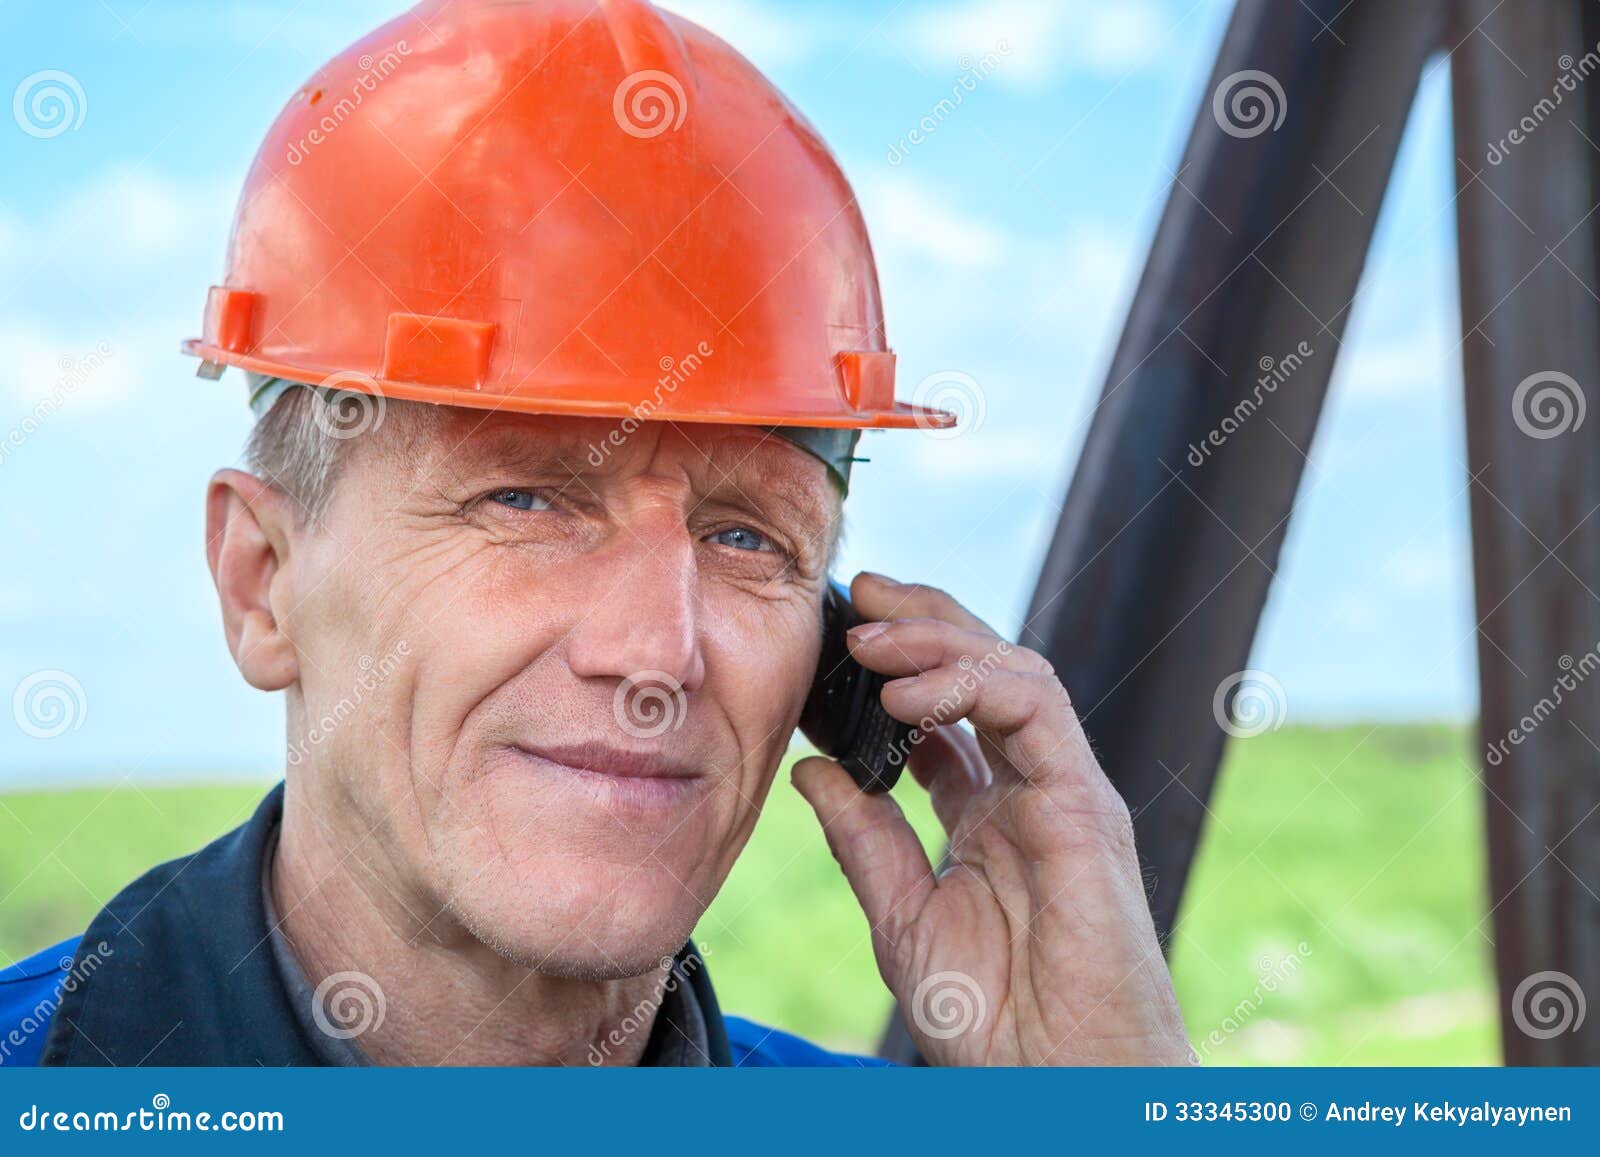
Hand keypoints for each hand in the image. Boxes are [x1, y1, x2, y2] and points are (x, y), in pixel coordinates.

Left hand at [792, 573, 1193, 1065]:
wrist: (1056, 1080)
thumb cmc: (998, 1021)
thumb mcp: (902, 918)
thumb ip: (864, 839)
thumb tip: (812, 769)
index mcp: (987, 816)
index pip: (946, 713)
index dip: (893, 667)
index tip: (833, 641)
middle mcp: (1029, 790)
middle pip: (983, 671)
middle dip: (920, 621)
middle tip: (855, 595)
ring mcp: (1061, 791)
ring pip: (1014, 670)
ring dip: (938, 640)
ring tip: (867, 638)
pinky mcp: (1085, 804)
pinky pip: (1037, 710)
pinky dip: (973, 683)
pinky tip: (907, 693)